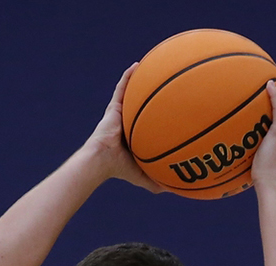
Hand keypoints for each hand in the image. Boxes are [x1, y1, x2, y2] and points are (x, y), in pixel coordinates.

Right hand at [84, 64, 164, 192]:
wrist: (101, 160)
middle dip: (153, 95)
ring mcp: (120, 113)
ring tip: (155, 66)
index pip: (149, 123)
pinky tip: (137, 65)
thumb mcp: (142, 176)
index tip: (175, 108)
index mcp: (136, 135)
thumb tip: (175, 190)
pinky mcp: (113, 107)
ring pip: (133, 93)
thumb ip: (157, 182)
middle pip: (143, 105)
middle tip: (170, 85)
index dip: (159, 115)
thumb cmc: (118, 168)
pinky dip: (128, 76)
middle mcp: (128, 122)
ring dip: (141, 80)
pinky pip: (121, 88)